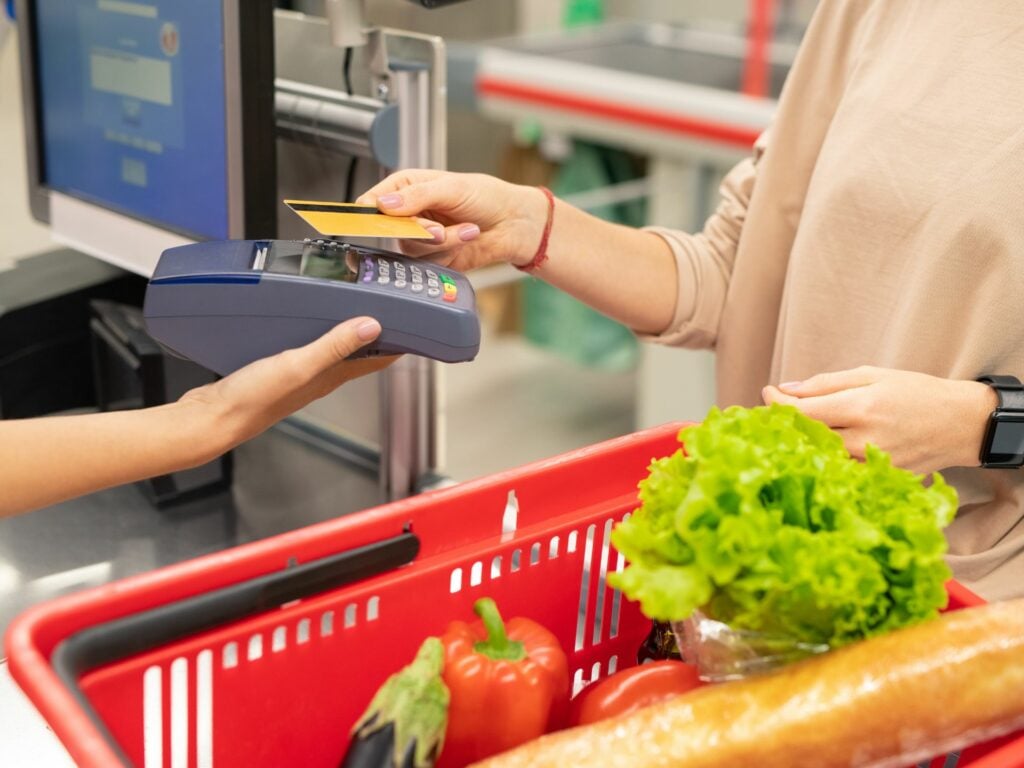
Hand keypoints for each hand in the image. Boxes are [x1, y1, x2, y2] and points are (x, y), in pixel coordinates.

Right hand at [178, 316, 394, 456]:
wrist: (212, 418)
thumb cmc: (253, 400)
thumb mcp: (298, 365)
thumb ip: (334, 346)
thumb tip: (372, 326)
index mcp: (330, 377)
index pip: (377, 360)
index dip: (399, 343)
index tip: (416, 324)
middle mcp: (319, 378)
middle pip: (358, 353)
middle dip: (377, 332)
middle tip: (389, 306)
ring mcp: (298, 375)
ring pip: (333, 350)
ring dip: (346, 331)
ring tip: (354, 306)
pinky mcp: (277, 370)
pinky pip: (306, 347)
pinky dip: (315, 333)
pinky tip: (306, 322)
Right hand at [357, 170, 548, 269]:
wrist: (514, 223)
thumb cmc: (486, 197)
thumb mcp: (452, 187)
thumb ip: (418, 195)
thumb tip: (385, 204)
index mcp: (407, 188)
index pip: (374, 201)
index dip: (370, 212)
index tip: (378, 218)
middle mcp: (409, 214)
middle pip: (390, 231)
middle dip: (419, 231)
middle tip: (439, 229)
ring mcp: (421, 238)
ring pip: (412, 249)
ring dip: (443, 241)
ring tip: (467, 228)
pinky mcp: (434, 258)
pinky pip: (430, 263)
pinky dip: (451, 252)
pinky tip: (468, 238)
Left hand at [762, 366, 996, 473]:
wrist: (961, 423)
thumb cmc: (915, 392)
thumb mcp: (872, 375)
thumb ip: (825, 383)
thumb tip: (786, 388)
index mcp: (860, 407)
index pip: (802, 412)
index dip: (777, 404)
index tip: (767, 392)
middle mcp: (863, 439)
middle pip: (805, 437)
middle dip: (784, 423)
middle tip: (774, 410)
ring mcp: (870, 465)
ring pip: (819, 457)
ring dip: (801, 443)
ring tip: (793, 428)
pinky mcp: (877, 480)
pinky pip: (839, 471)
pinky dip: (824, 458)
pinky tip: (819, 447)